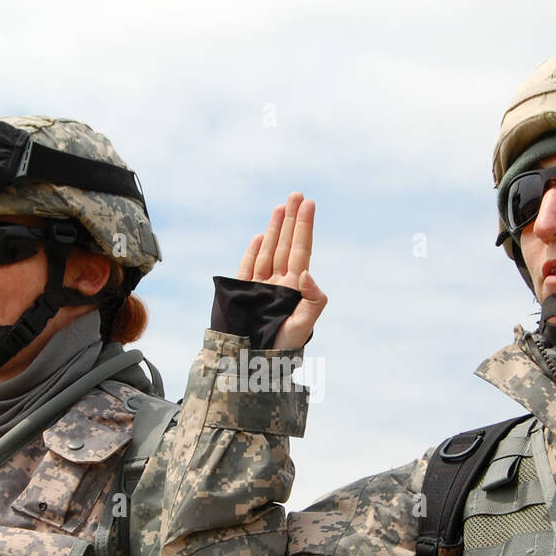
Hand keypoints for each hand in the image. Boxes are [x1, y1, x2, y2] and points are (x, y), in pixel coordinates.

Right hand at [237, 192, 325, 349]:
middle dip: (291, 220)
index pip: (301, 250)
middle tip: (296, 194)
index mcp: (295, 287)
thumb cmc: (284, 346)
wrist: (254, 361)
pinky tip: (260, 236)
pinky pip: (248, 267)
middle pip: (286, 245)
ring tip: (280, 207)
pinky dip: (253, 251)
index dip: (304, 227)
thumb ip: (313, 299)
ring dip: (274, 229)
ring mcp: (260, 286)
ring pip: (268, 251)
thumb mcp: (305, 324)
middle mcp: (278, 283)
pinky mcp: (242, 292)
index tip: (309, 205)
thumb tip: (307, 273)